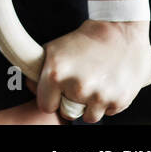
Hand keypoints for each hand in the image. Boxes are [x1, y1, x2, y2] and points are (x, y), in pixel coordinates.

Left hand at [25, 20, 150, 122]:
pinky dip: (107, 102)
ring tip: (94, 83)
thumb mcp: (54, 49)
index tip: (57, 93)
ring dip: (90, 105)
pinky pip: (107, 112)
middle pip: (68, 112)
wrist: (120, 35)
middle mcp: (76, 87)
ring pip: (88, 116)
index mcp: (56, 74)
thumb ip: (40, 72)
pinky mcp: (118, 100)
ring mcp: (99, 96)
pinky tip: (108, 83)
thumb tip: (30, 88)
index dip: (51, 99)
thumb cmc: (84, 41)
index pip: (45, 105)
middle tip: (79, 83)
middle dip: (71, 102)